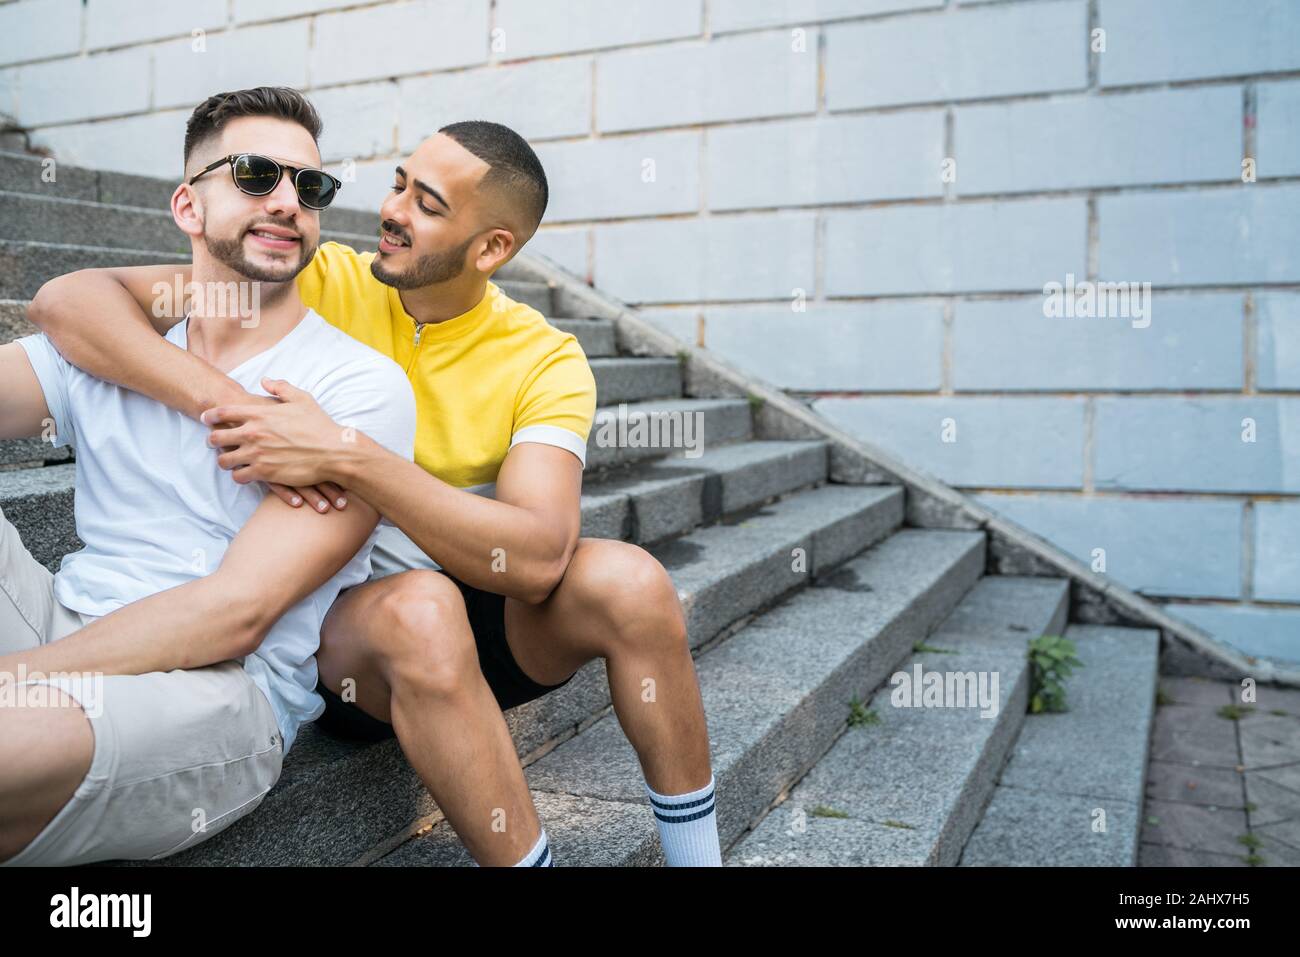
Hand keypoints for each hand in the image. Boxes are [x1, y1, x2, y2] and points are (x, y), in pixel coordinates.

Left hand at [202, 378, 360, 490]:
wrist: (333, 451)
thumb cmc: (319, 425)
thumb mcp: (302, 399)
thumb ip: (281, 387)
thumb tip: (265, 380)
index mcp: (260, 414)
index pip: (223, 412)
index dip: (210, 415)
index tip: (206, 419)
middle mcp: (253, 433)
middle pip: (217, 437)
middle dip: (212, 440)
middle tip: (215, 443)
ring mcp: (257, 454)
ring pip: (224, 460)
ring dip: (224, 460)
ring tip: (229, 461)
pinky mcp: (264, 473)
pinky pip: (239, 476)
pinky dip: (239, 475)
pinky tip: (244, 473)